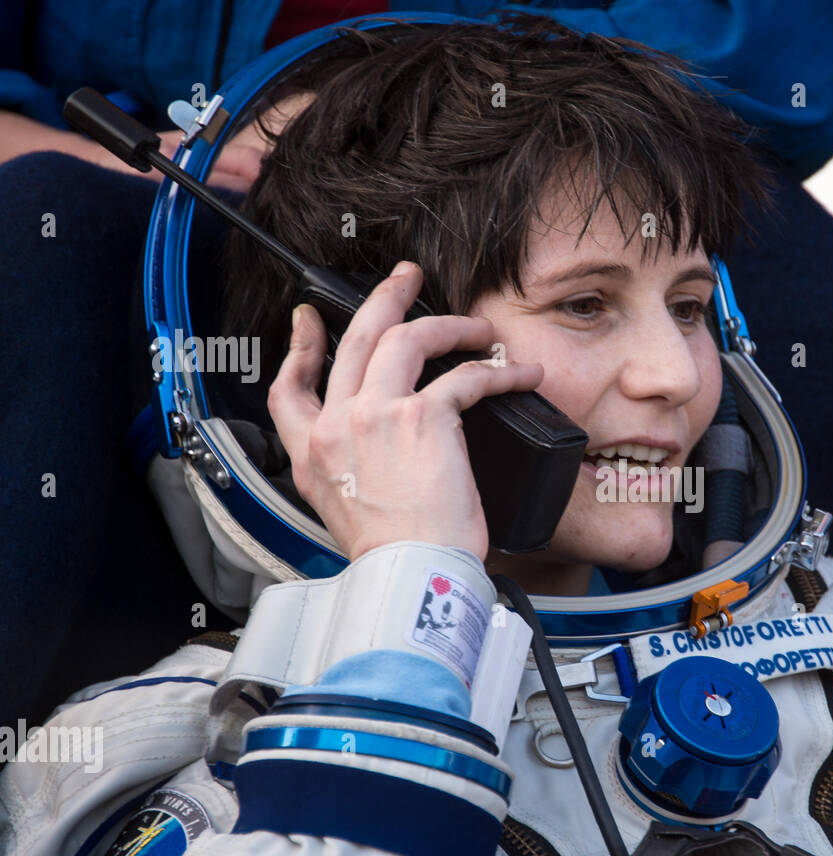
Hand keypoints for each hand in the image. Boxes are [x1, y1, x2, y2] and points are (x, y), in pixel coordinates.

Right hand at [267, 262, 543, 561]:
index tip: (309, 322)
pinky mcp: (423, 417)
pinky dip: (500, 372)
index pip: (289, 388)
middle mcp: (337, 427)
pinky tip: (520, 374)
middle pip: (356, 340)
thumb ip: (350, 474)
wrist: (412, 575)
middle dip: (384, 299)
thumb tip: (378, 460)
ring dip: (448, 325)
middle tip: (406, 280)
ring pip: (407, 339)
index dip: (298, 347)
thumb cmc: (394, 557)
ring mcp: (376, 414)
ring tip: (477, 328)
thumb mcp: (344, 515)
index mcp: (312, 454)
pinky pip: (466, 376)